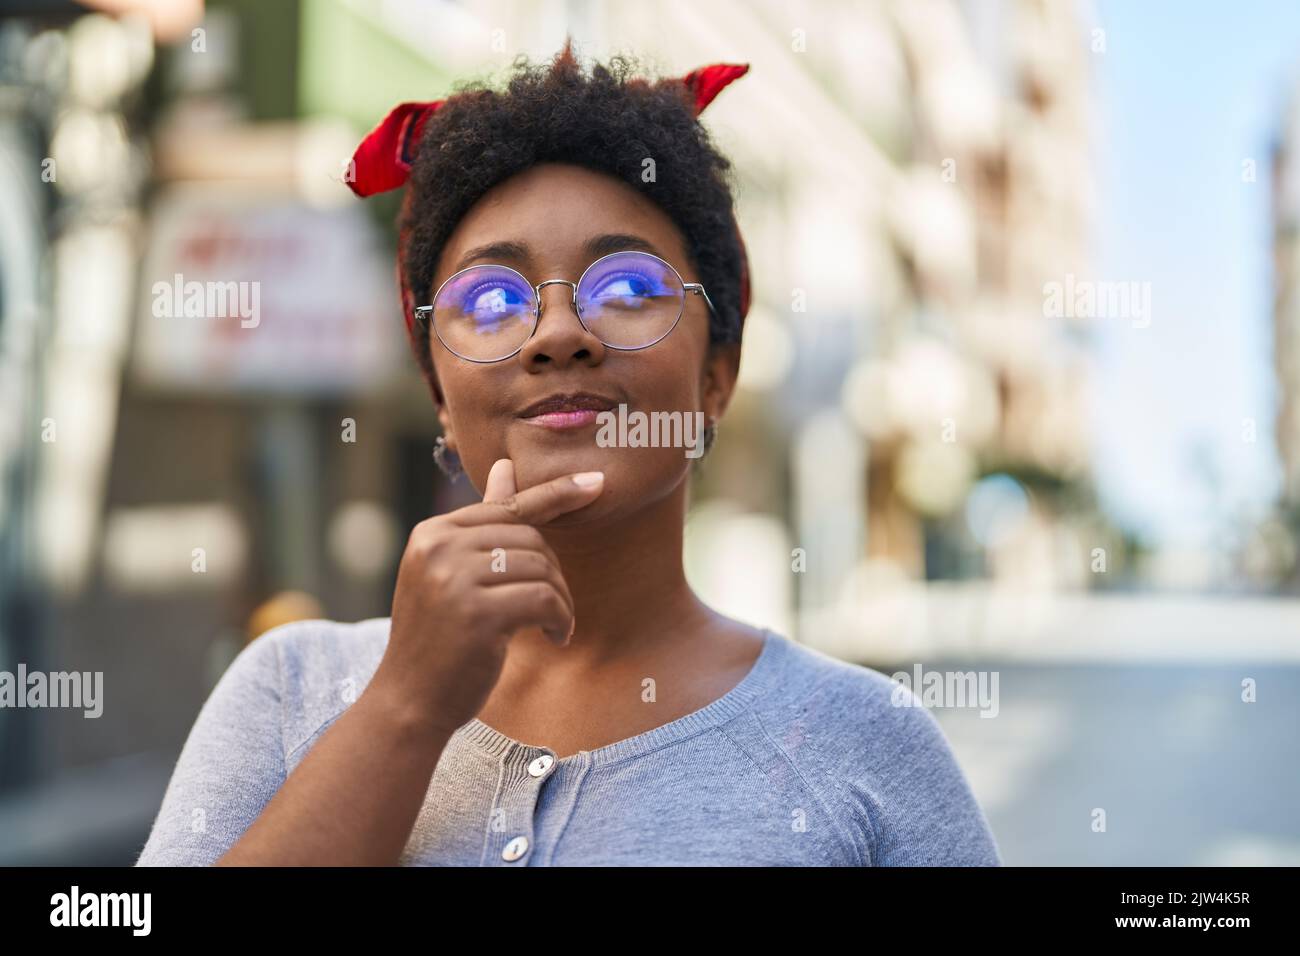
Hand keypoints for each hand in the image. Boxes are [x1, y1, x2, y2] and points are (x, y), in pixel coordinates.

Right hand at [370, 459, 603, 736]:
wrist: (409, 701)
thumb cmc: (439, 639)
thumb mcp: (453, 574)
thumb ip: (484, 525)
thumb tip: (506, 466)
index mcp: (433, 533)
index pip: (506, 507)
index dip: (555, 494)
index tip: (596, 483)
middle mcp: (438, 547)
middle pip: (529, 538)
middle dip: (554, 573)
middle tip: (554, 608)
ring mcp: (453, 578)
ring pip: (541, 567)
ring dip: (560, 600)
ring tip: (554, 626)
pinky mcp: (476, 612)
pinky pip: (544, 598)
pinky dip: (560, 618)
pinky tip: (555, 637)